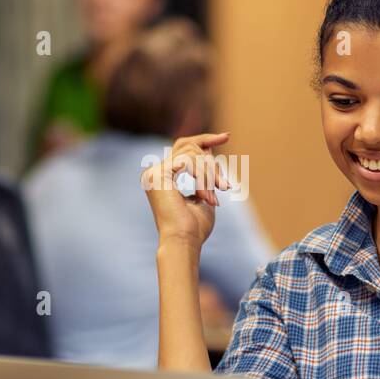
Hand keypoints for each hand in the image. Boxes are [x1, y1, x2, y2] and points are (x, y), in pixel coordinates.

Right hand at [140, 132, 230, 247]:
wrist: (183, 242)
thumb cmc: (194, 227)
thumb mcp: (203, 194)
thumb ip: (204, 174)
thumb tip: (209, 149)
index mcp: (161, 177)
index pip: (182, 149)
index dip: (204, 140)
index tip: (226, 136)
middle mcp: (153, 173)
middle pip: (186, 145)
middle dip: (211, 157)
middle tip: (225, 184)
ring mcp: (154, 173)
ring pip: (191, 153)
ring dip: (210, 173)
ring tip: (218, 193)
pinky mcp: (158, 175)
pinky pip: (188, 161)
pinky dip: (203, 177)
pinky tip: (206, 197)